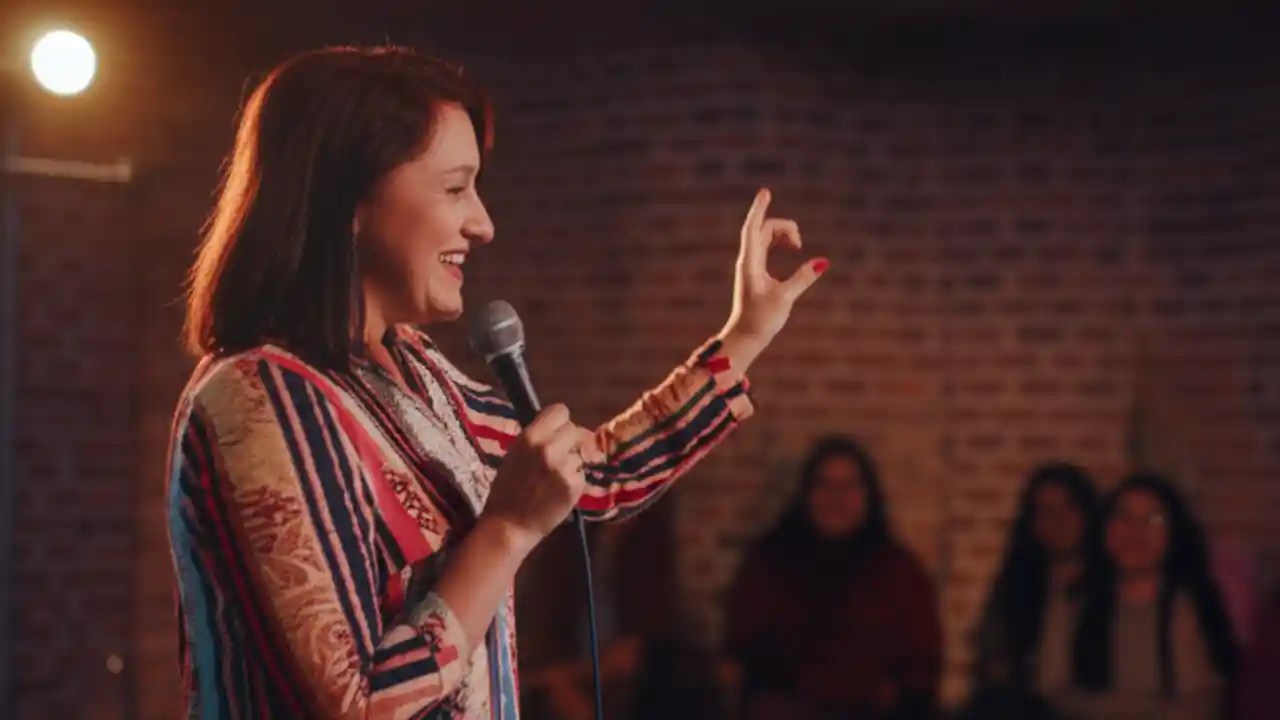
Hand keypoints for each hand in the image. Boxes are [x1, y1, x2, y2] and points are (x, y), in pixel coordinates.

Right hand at [482, 404, 587, 548]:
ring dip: (572, 463)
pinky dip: (574, 480)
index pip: (560, 411)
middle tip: (561, 454)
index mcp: (530, 437)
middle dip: (570, 441)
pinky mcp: (575, 485)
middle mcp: (549, 448)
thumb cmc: (506, 490)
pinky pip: (582, 473)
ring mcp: (564, 467)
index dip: (560, 421)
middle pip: (574, 429)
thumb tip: (559, 429)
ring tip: (555, 478)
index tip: (558, 431)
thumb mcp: (515, 454)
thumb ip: (537, 439)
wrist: (509, 526)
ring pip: (579, 454)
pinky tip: (559, 491)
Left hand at [718, 188, 826, 367]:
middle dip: (784, 227)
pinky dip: (780, 243)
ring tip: (798, 246)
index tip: (766, 192)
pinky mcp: (756, 272)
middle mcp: (748, 260)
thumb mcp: (785, 298)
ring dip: (783, 234)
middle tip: (799, 244)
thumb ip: (803, 278)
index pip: (753, 228)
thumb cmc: (761, 320)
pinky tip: (792, 249)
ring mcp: (751, 265)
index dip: (759, 209)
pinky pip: (767, 247)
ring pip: (766, 237)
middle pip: (764, 229)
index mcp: (750, 263)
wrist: (746, 337)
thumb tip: (823, 262)